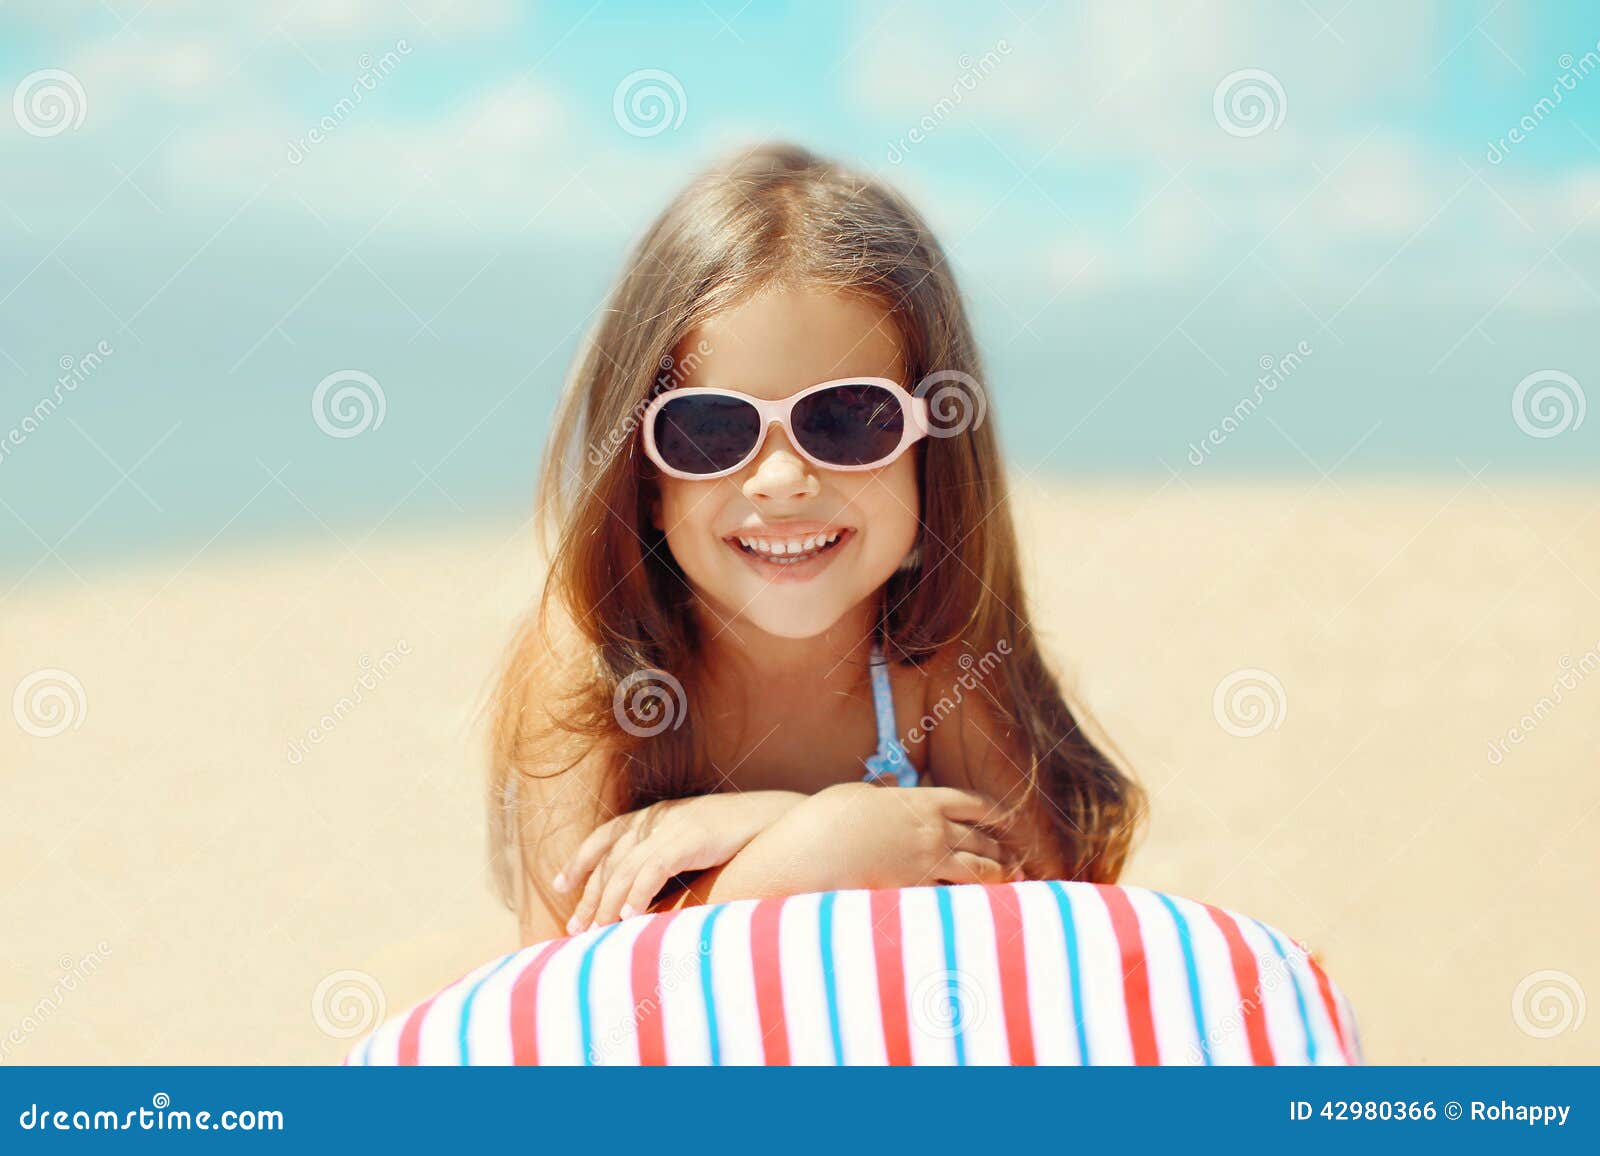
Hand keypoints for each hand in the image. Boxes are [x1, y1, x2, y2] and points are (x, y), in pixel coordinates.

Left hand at [555, 791, 802, 932]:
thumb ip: (672, 858)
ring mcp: (675, 825)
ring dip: (607, 902)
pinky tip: (627, 916)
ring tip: (597, 932)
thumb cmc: (744, 837)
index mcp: (658, 815)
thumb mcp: (698, 843)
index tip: (562, 884)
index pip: (607, 836)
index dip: (582, 859)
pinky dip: (637, 892)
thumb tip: (651, 895)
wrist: (782, 817)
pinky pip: (654, 867)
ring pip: (627, 866)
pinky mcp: (692, 837)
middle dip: (590, 895)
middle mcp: (660, 817)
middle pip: (611, 858)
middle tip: (576, 929)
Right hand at [781, 781, 1010, 891]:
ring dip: (996, 876)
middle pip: (982, 839)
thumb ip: (883, 790)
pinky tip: (979, 904)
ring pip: (979, 871)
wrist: (813, 850)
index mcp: (922, 801)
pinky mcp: (919, 892)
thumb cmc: (830, 818)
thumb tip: (888, 779)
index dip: (996, 813)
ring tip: (1007, 881)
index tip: (1009, 820)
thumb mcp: (860, 794)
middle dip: (1000, 849)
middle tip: (1012, 859)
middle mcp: (933, 831)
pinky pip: (956, 895)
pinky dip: (970, 899)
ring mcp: (928, 862)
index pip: (973, 804)